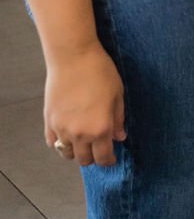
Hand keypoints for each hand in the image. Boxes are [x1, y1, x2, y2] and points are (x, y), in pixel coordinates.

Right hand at [44, 43, 125, 167]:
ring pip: (66, 153)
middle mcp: (80, 134)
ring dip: (75, 151)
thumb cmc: (100, 72)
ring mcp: (61, 129)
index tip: (111, 158)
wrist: (73, 57)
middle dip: (93, 157)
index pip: (103, 157)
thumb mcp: (117, 94)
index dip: (108, 161)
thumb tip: (119, 137)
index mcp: (100, 129)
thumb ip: (118, 119)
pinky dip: (59, 143)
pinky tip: (67, 134)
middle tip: (98, 148)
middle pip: (84, 160)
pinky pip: (52, 142)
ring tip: (82, 141)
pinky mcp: (48, 121)